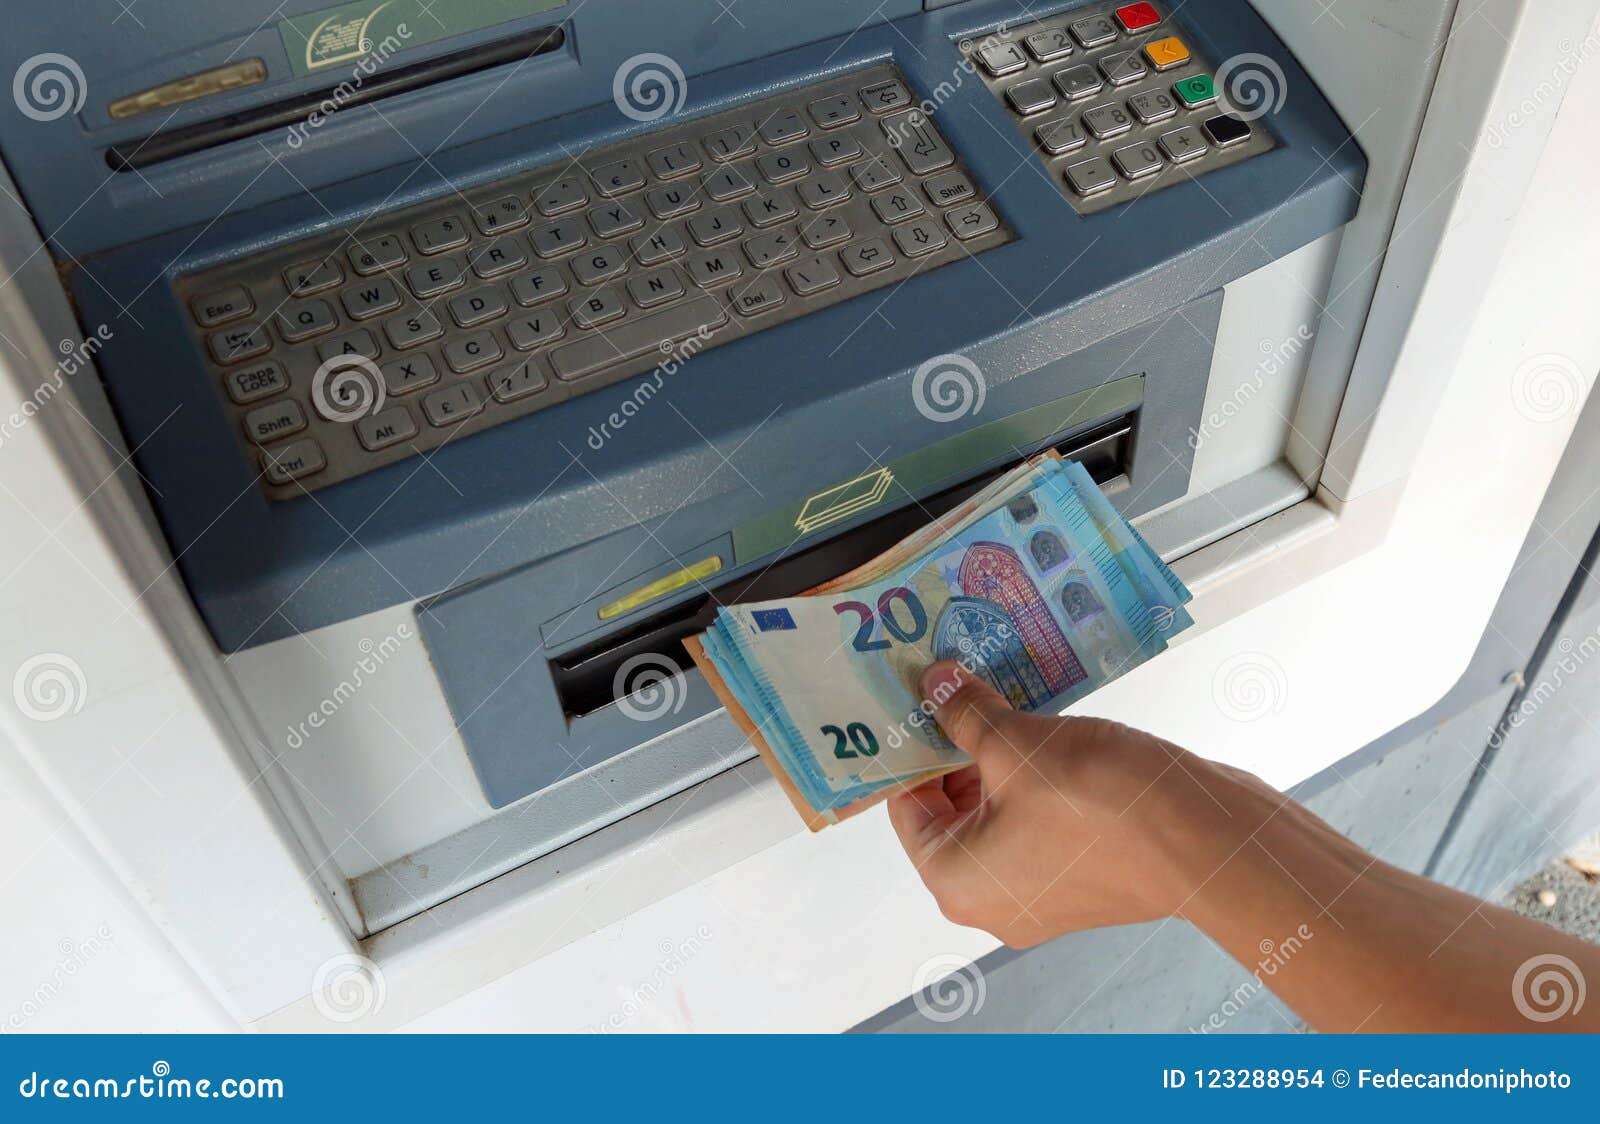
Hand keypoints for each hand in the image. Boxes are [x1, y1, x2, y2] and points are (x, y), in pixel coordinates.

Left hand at [887, 660, 1293, 946]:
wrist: (1204, 839)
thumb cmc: (1098, 801)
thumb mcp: (1015, 742)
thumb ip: (965, 713)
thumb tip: (934, 684)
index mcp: (955, 881)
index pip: (906, 807)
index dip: (909, 748)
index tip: (909, 701)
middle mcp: (990, 901)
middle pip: (950, 811)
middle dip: (954, 748)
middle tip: (953, 688)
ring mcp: (1041, 894)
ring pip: (998, 814)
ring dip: (996, 759)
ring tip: (998, 698)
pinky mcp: (1082, 878)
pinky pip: (1038, 823)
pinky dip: (1033, 780)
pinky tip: (1040, 729)